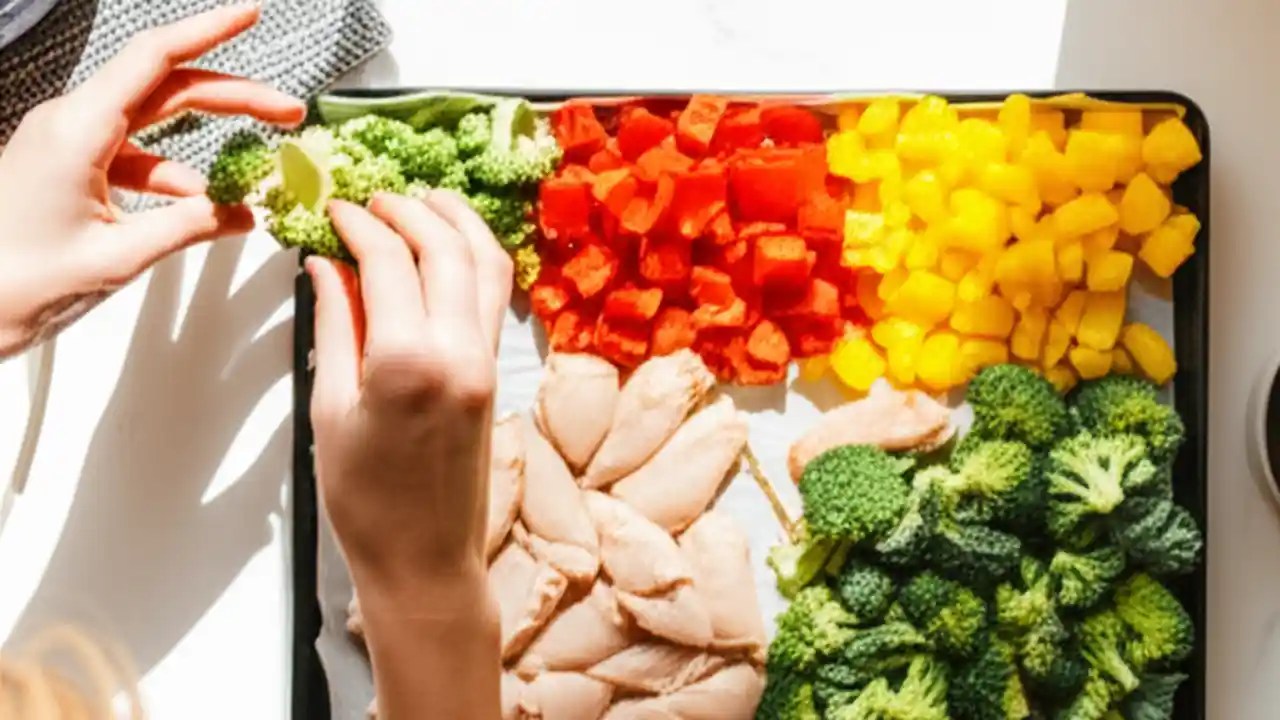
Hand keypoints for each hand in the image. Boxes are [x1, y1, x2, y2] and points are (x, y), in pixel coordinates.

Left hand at [0, 3, 304, 357]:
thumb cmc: (16, 281)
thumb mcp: (118, 256)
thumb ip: (188, 227)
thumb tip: (239, 213)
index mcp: (76, 131)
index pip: (154, 58)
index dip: (207, 30)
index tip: (248, 14)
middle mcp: (69, 125)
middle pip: (166, 88)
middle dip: (232, 97)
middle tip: (284, 111)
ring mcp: (68, 144)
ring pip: (153, 124)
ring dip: (206, 143)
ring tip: (251, 170)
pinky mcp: (69, 167)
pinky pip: (134, 156)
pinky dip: (174, 174)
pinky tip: (202, 201)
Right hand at [308, 191, 510, 719]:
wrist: (425, 558)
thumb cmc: (366, 499)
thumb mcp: (330, 408)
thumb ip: (335, 324)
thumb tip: (326, 264)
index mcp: (409, 359)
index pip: (389, 258)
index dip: (359, 222)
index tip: (334, 207)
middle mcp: (460, 350)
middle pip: (443, 246)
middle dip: (407, 209)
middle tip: (371, 196)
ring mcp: (487, 360)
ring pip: (485, 262)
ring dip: (455, 221)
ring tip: (421, 199)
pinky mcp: (497, 372)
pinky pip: (495, 295)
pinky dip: (477, 257)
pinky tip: (451, 246)